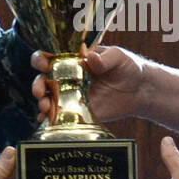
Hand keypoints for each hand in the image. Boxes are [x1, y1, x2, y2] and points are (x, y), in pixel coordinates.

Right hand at [30, 44, 145, 124]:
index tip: (43, 64)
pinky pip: (60, 116)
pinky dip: (49, 119)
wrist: (141, 91)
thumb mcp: (118, 57)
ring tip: (45, 107)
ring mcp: (72, 96)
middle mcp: (68, 77)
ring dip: (42, 102)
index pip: (51, 57)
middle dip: (37, 84)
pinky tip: (46, 121)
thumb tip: (90, 56)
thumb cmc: (128, 67)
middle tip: (40, 91)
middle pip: (43, 79)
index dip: (41, 60)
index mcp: (74, 60)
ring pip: (48, 98)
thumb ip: (104, 58)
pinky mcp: (79, 112)